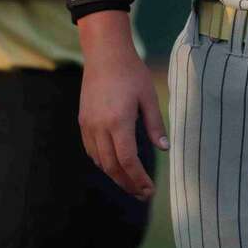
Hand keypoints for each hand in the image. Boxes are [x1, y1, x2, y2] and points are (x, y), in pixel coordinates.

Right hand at [77, 15, 168, 199]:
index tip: (149, 189)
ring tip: (132, 183)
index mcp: (119, 122)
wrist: (105, 54)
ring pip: (100, 161)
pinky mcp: (83, 122)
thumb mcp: (149, 97)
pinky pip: (92, 150)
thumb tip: (164, 148)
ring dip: (115, 175)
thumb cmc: (131, 72)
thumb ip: (155, 125)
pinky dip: (104, 162)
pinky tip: (116, 164)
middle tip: (142, 193)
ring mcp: (88, 125)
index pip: (128, 161)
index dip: (138, 178)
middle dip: (128, 183)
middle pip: (112, 167)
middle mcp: (100, 127)